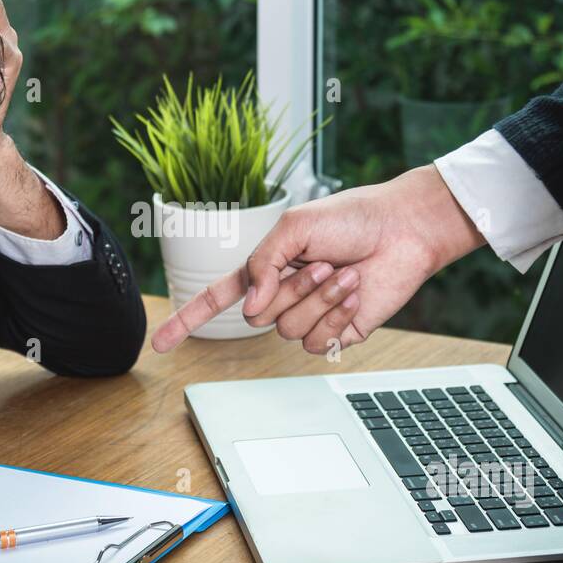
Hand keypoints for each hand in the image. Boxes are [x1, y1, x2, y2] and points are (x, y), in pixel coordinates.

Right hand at [151, 165, 484, 353]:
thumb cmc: (350, 218)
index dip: (187, 321)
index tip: (160, 344)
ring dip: (318, 298)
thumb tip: (250, 309)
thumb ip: (262, 264)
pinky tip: (356, 293)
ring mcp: (310, 315)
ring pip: (288, 330)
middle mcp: (283, 295)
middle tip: (322, 261)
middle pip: (259, 316)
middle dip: (290, 288)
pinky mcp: (338, 331)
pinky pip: (319, 340)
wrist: (401, 230)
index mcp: (266, 268)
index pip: (216, 299)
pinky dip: (337, 315)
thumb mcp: (294, 227)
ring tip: (343, 273)